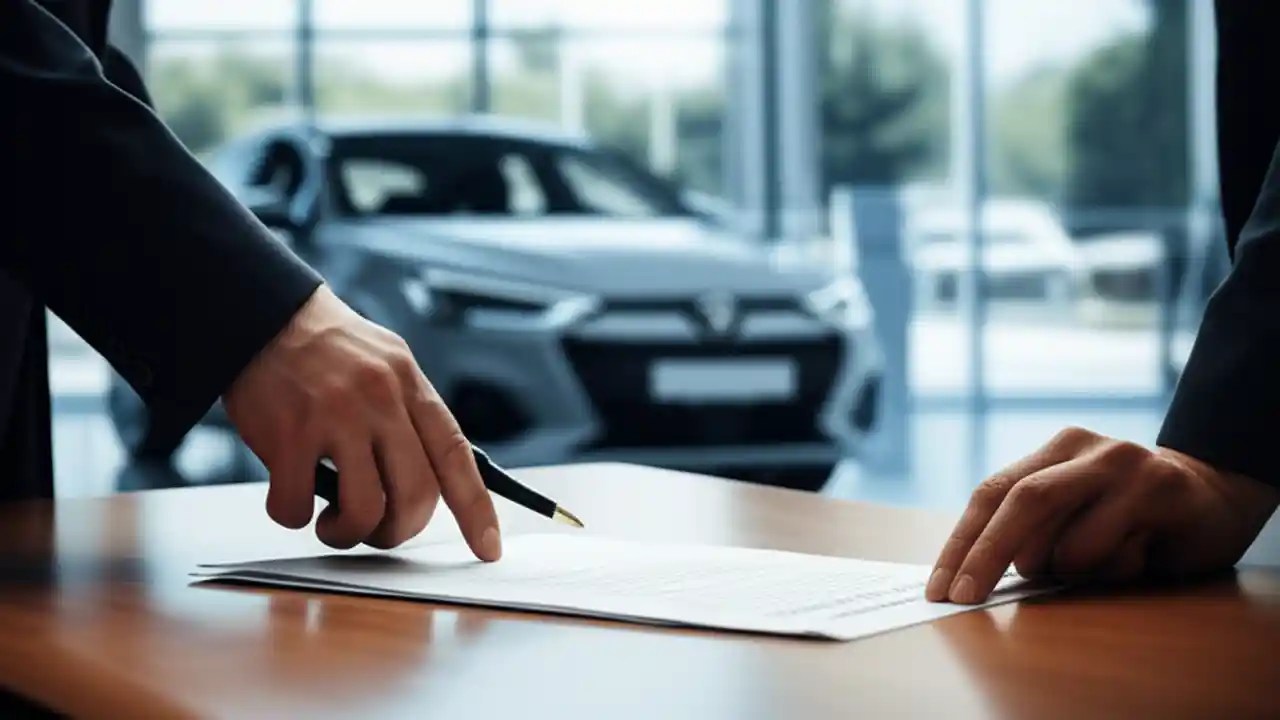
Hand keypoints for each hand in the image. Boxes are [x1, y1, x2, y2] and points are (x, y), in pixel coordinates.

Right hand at [223, 285, 500, 557]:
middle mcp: (380, 399)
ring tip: (332, 522)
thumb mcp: (386, 362)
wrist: (259, 315)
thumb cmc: (325, 349)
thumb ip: (410, 414)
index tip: (488, 548)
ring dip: (348, 533)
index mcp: (409, 384)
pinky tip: (288, 497)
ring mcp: (336, 416)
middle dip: (400, 530)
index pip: (455, 455)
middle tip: (379, 532)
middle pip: (415, 493)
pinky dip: (292, 516)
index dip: (476, 509)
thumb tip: (436, 477)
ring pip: (365, 509)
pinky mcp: (288, 433)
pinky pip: (297, 506)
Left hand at [925, 427, 1278, 603]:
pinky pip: (1115, 550)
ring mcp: (1124, 462)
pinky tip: (1139, 556)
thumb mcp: (1071, 518)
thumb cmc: (1127, 519)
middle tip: (965, 600)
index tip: (938, 590)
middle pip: (1019, 502)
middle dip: (984, 557)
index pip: (989, 494)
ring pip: (1068, 539)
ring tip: (1099, 565)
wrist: (1213, 497)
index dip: (961, 543)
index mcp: (1051, 452)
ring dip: (1070, 571)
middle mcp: (1082, 448)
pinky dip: (1113, 570)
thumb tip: (970, 579)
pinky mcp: (1161, 487)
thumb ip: (1029, 533)